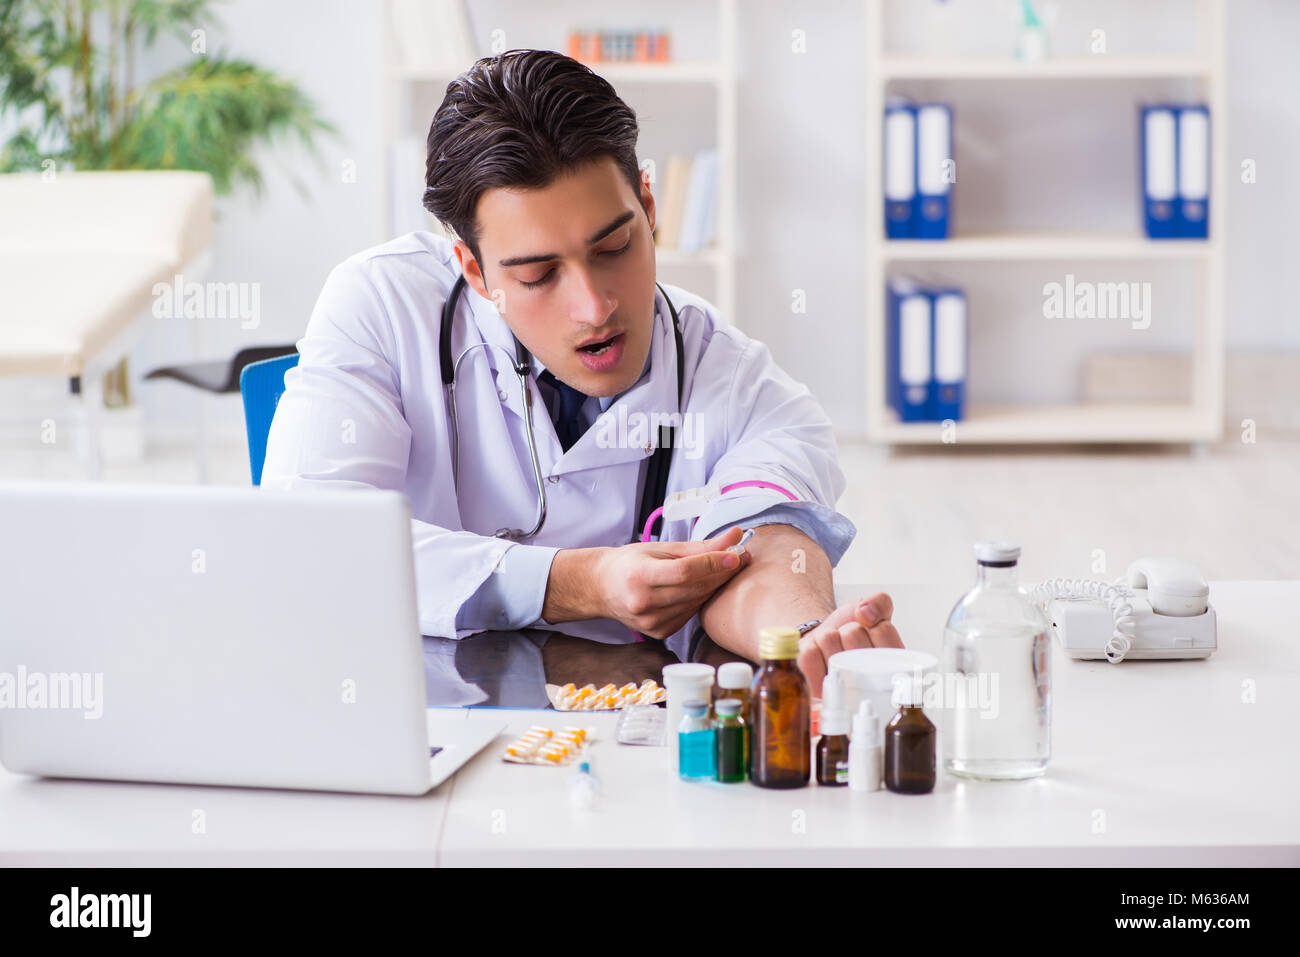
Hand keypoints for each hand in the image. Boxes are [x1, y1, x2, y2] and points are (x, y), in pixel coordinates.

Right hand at [593, 525, 751, 638]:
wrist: (602, 588)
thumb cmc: (631, 563)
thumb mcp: (660, 548)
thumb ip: (699, 546)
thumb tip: (735, 536)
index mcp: (639, 576)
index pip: (684, 571)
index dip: (712, 563)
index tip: (735, 555)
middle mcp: (643, 602)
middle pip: (694, 588)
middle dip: (721, 572)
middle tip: (741, 557)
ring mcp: (650, 622)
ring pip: (696, 602)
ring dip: (715, 586)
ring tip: (726, 569)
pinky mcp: (659, 632)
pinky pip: (690, 613)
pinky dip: (701, 599)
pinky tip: (703, 587)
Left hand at [797, 592, 903, 696]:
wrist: (824, 646)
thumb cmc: (851, 632)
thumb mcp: (873, 611)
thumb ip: (880, 602)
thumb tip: (866, 612)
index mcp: (893, 667)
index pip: (883, 630)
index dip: (870, 623)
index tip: (868, 630)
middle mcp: (871, 684)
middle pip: (853, 633)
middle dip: (847, 630)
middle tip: (849, 642)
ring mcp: (843, 690)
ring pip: (829, 639)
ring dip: (828, 638)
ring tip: (835, 650)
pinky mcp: (817, 689)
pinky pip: (809, 654)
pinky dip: (812, 647)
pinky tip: (821, 657)